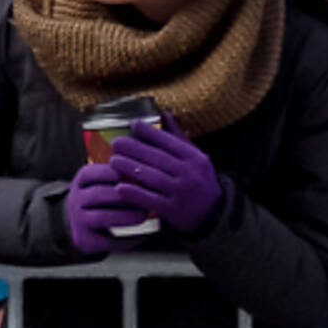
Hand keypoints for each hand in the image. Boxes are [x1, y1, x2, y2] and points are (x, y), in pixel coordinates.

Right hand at [65, 162, 150, 254]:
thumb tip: (143, 171)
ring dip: (125, 216)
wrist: (84, 223)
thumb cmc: (104, 199)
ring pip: (101, 217)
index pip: (91, 174)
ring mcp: (78, 220)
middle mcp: (75, 199)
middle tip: (145, 197)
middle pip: (97, 194)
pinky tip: (142, 236)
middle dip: (123, 196)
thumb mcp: (106, 182)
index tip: (133, 173)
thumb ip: (121, 176)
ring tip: (143, 216)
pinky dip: (126, 239)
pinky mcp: (85, 240)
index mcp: (81, 182)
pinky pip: (107, 240)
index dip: (111, 173)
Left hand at [110, 117, 225, 234]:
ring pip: (151, 176)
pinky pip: (150, 199)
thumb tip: (165, 113)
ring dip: (129, 167)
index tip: (133, 124)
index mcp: (195, 158)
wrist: (213, 214)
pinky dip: (134, 193)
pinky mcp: (173, 210)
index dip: (149, 131)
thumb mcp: (197, 159)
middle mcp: (189, 174)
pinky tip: (120, 187)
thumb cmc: (200, 181)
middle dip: (133, 148)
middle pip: (157, 158)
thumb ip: (179, 138)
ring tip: (113, 161)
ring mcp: (181, 192)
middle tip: (116, 142)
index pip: (169, 141)